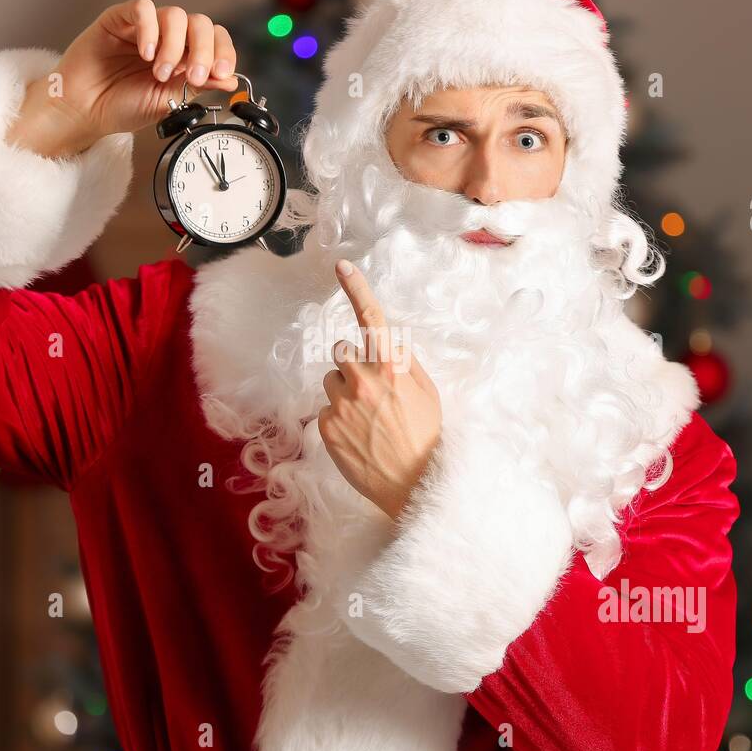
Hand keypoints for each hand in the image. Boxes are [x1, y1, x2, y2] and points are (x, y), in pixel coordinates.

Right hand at [6, 0, 240, 157]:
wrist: (84, 112)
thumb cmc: (121, 107)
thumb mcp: (168, 102)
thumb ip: (197, 88)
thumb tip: (230, 79)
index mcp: (183, 57)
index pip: (214, 40)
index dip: (223, 52)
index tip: (221, 73)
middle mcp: (167, 39)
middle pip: (200, 24)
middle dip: (204, 50)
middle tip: (194, 76)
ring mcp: (143, 28)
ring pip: (175, 15)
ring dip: (175, 46)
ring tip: (160, 72)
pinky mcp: (118, 19)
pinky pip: (142, 8)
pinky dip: (150, 29)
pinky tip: (145, 53)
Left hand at [318, 260, 442, 519]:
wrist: (413, 484)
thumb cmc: (425, 436)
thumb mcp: (426, 392)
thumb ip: (403, 364)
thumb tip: (386, 347)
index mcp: (392, 367)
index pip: (371, 319)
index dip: (356, 289)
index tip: (341, 266)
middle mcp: (363, 380)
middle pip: (342, 352)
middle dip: (352, 365)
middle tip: (371, 393)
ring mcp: (341, 403)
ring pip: (331, 381)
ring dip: (344, 392)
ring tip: (367, 419)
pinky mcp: (325, 425)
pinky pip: (325, 409)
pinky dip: (338, 419)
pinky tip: (357, 436)